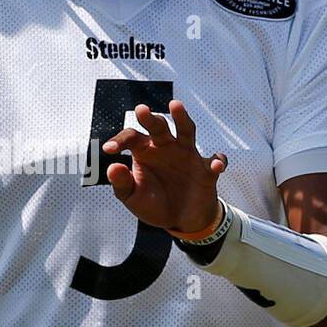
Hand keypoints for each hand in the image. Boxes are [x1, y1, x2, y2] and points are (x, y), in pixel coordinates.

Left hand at [102, 100, 227, 235]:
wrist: (181, 221)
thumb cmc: (154, 204)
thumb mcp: (133, 198)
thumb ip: (122, 184)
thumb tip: (112, 167)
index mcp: (145, 151)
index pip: (131, 137)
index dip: (119, 141)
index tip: (109, 150)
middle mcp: (166, 147)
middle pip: (158, 126)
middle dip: (149, 117)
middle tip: (140, 110)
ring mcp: (187, 155)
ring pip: (186, 131)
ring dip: (182, 118)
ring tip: (175, 106)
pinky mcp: (206, 169)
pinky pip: (213, 161)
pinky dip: (217, 161)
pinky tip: (215, 165)